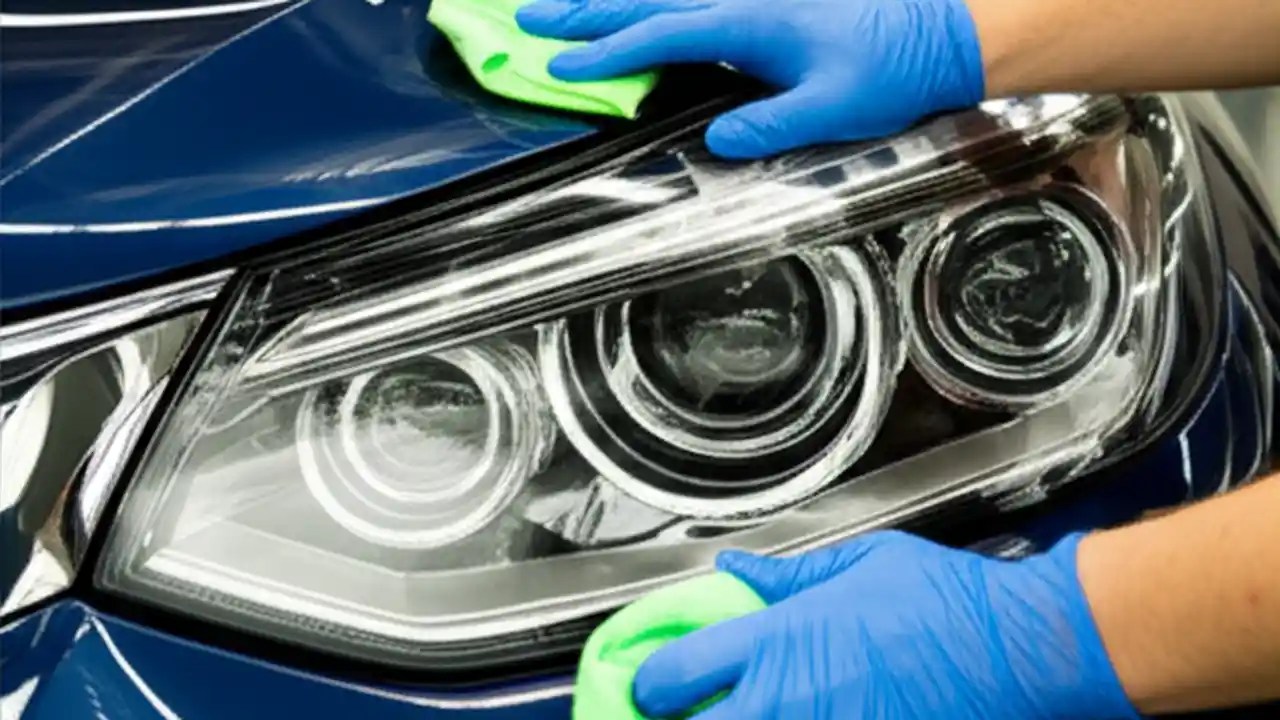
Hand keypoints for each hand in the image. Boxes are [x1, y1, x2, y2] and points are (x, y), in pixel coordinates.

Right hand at [515, 0, 985, 158]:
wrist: (939, 31)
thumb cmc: (891, 69)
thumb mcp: (834, 107)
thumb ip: (770, 125)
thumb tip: (716, 140)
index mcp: (751, 22)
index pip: (661, 36)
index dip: (607, 53)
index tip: (559, 65)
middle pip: (648, 0)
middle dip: (584, 11)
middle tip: (527, 18)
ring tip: (561, 5)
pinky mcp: (764, 0)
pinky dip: (654, 1)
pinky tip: (640, 9)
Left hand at [632, 531, 1138, 718]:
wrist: (1013, 650)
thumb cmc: (940, 601)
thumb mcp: (857, 565)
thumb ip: (786, 577)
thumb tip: (734, 569)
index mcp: (775, 641)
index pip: (674, 674)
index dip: (648, 686)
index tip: (650, 688)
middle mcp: (783, 700)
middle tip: (679, 719)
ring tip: (743, 716)